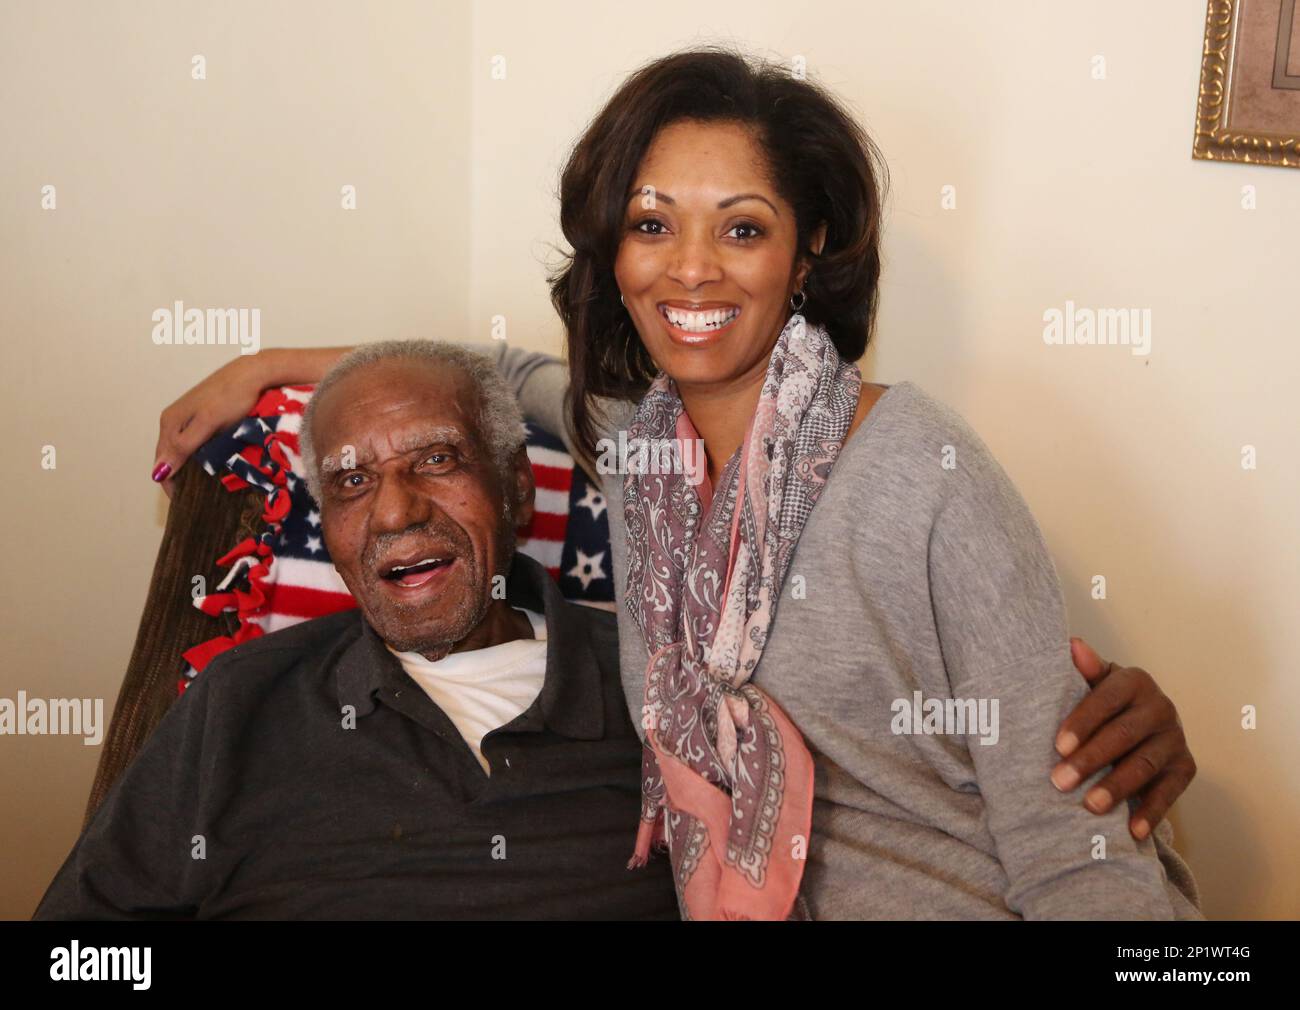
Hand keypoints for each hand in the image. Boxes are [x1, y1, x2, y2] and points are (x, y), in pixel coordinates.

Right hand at [152, 354, 275, 498]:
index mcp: (170, 422)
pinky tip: (210, 464)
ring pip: (181, 450)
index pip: (161, 463)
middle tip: (197, 498)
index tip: (185, 503)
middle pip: (169, 456)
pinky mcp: (200, 416)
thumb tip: (159, 472)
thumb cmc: (233, 396)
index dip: (171, 485)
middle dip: (179, 478)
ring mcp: (186, 416)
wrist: (254, 373)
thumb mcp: (208, 423)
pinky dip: (197, 456)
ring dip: (188, 468)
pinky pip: (192, 442)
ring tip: (204, 486)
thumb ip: (183, 446)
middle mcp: (173, 419)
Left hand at [1052, 637, 1195, 840]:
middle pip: (1123, 735)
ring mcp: (1175, 737)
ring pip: (1144, 765)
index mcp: (1134, 680)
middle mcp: (1160, 706)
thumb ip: (1084, 669)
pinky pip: (1169, 791)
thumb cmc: (1105, 702)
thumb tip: (1072, 645)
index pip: (1105, 699)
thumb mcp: (1094, 682)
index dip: (1082, 723)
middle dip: (1090, 760)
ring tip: (1089, 806)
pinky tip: (1133, 830)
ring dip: (1116, 788)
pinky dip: (1151, 812)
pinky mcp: (1186, 766)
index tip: (1057, 746)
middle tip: (1060, 782)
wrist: (1142, 721)